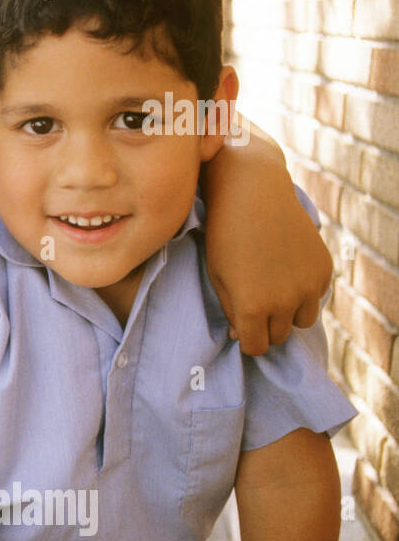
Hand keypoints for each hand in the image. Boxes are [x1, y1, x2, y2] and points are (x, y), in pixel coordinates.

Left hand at [204, 122, 329, 354]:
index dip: (247, 339)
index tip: (242, 326)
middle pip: (278, 336)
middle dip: (265, 326)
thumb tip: (242, 335)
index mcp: (253, 306)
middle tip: (254, 302)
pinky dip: (304, 290)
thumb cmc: (224, 235)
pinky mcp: (324, 269)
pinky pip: (316, 296)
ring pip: (302, 321)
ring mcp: (309, 285)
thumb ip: (231, 310)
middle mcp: (285, 301)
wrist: (253, 194)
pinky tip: (287, 268)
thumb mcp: (217, 276)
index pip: (256, 347)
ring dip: (288, 313)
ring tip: (272, 289)